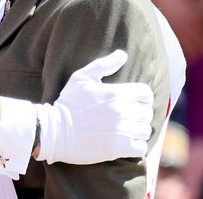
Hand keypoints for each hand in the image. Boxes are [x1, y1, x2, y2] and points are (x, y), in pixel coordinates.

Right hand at [34, 49, 152, 164]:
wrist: (55, 131)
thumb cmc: (68, 103)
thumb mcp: (81, 78)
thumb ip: (104, 64)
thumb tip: (123, 54)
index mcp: (116, 93)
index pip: (146, 94)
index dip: (142, 98)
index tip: (134, 103)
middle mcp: (122, 111)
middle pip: (147, 113)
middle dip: (140, 115)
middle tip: (127, 119)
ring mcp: (121, 130)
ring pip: (145, 131)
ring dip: (138, 132)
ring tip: (127, 132)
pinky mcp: (118, 148)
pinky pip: (141, 148)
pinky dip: (136, 147)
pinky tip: (126, 144)